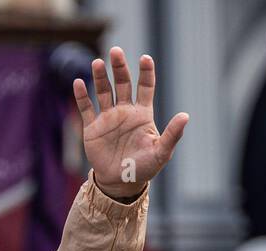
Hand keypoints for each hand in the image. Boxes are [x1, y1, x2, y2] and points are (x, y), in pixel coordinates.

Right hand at [75, 47, 187, 200]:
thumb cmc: (144, 168)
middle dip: (119, 68)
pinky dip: (82, 96)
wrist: (121, 183)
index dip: (146, 72)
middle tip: (116, 52)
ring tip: (97, 63)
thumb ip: (172, 134)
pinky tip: (79, 83)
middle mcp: (125, 111)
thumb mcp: (161, 153)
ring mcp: (108, 118)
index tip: (145, 58)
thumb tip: (186, 116)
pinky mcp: (93, 127)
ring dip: (100, 77)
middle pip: (123, 83)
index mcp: (142, 114)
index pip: (145, 87)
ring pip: (104, 91)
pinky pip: (86, 108)